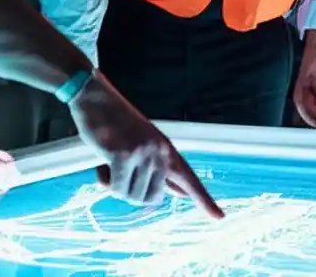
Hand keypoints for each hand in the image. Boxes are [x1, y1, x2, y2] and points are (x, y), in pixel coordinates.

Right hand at [69, 72, 223, 218]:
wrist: (95, 98)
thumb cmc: (116, 123)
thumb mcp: (145, 144)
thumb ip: (161, 169)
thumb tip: (178, 192)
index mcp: (168, 149)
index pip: (190, 179)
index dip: (205, 200)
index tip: (220, 217)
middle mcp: (160, 152)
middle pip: (151, 199)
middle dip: (132, 192)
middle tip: (119, 172)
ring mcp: (143, 154)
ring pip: (131, 196)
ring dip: (115, 185)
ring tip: (110, 160)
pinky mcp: (123, 156)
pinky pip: (115, 188)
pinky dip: (104, 180)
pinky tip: (102, 160)